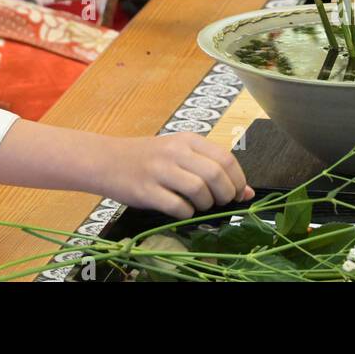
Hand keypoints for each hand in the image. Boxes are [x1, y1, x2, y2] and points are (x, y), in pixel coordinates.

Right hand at [92, 132, 253, 217]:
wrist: (107, 159)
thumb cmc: (148, 157)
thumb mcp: (180, 153)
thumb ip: (211, 167)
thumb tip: (247, 192)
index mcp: (187, 140)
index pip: (225, 157)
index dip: (238, 179)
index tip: (238, 193)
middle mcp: (175, 152)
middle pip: (215, 174)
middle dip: (225, 194)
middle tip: (220, 202)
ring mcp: (160, 171)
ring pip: (199, 190)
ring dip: (206, 204)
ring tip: (199, 205)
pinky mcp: (146, 190)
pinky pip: (177, 206)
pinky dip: (186, 213)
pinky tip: (181, 210)